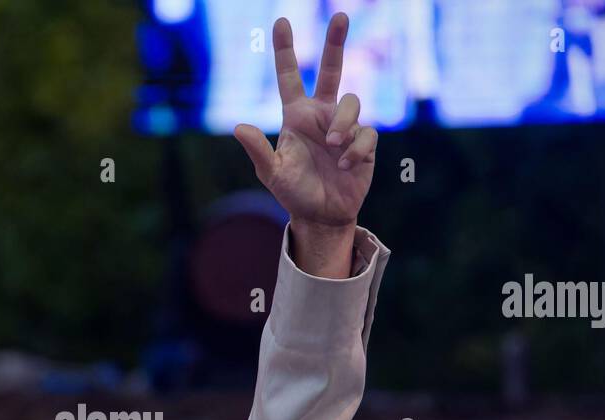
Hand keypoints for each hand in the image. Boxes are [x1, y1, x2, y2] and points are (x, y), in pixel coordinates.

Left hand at [234, 14, 376, 232]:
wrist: (321, 215)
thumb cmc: (294, 192)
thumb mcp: (272, 173)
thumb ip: (258, 150)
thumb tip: (239, 127)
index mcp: (297, 116)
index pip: (290, 77)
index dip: (285, 51)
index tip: (280, 22)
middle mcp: (322, 115)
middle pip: (332, 70)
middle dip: (335, 42)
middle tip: (341, 15)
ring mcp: (345, 127)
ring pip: (352, 103)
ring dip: (342, 125)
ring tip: (333, 148)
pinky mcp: (365, 143)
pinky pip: (365, 134)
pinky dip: (355, 149)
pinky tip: (345, 166)